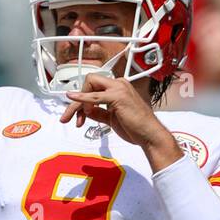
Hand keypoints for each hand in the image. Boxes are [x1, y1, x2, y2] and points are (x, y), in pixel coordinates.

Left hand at [59, 71, 179, 168]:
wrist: (149, 135)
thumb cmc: (135, 128)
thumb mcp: (112, 118)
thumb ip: (99, 112)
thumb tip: (85, 111)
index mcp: (118, 87)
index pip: (94, 87)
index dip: (82, 100)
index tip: (79, 116)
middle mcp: (119, 84)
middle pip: (89, 83)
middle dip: (76, 101)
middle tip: (69, 116)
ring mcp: (118, 88)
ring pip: (89, 87)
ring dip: (77, 104)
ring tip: (73, 118)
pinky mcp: (117, 96)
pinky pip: (95, 96)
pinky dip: (82, 98)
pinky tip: (73, 99)